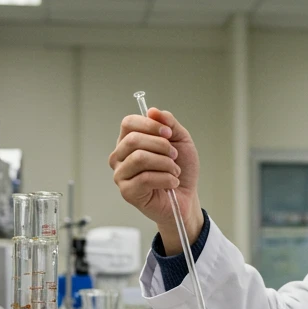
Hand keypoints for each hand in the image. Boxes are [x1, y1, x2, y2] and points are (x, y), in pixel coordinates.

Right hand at [109, 107, 202, 253]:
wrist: (187, 197)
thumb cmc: (181, 170)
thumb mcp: (181, 140)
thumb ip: (168, 123)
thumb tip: (152, 111)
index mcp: (129, 141)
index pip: (128, 123)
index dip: (150, 125)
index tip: (169, 134)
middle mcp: (120, 156)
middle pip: (134, 140)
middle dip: (162, 146)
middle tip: (175, 157)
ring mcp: (121, 175)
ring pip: (140, 158)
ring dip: (166, 164)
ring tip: (174, 172)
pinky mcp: (127, 192)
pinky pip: (145, 179)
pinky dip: (166, 179)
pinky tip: (172, 183)